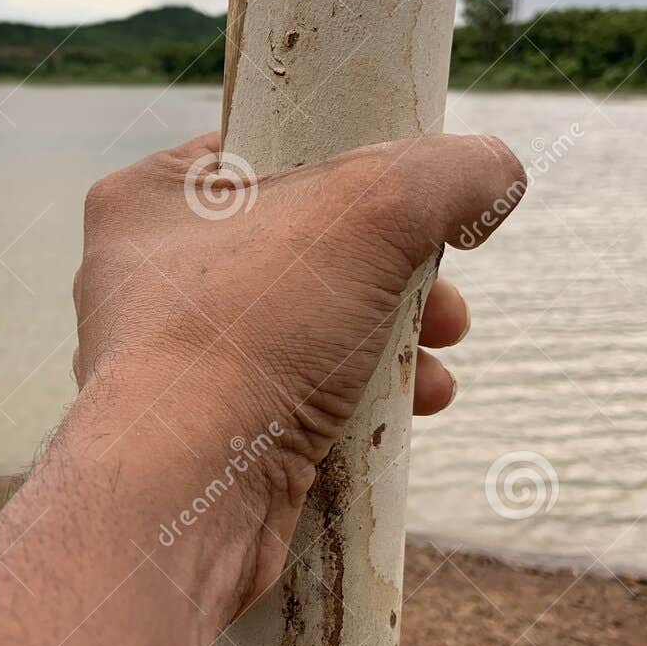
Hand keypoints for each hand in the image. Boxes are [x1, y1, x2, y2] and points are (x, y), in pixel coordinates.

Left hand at [72, 129, 525, 480]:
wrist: (185, 492)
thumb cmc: (246, 334)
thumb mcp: (371, 210)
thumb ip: (448, 172)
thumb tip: (496, 172)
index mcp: (150, 200)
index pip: (264, 153)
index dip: (350, 167)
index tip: (410, 197)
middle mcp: (150, 278)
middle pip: (306, 246)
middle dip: (397, 268)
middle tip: (443, 297)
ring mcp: (175, 362)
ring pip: (311, 325)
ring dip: (394, 335)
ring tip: (440, 353)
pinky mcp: (208, 432)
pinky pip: (300, 393)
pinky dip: (363, 394)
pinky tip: (415, 405)